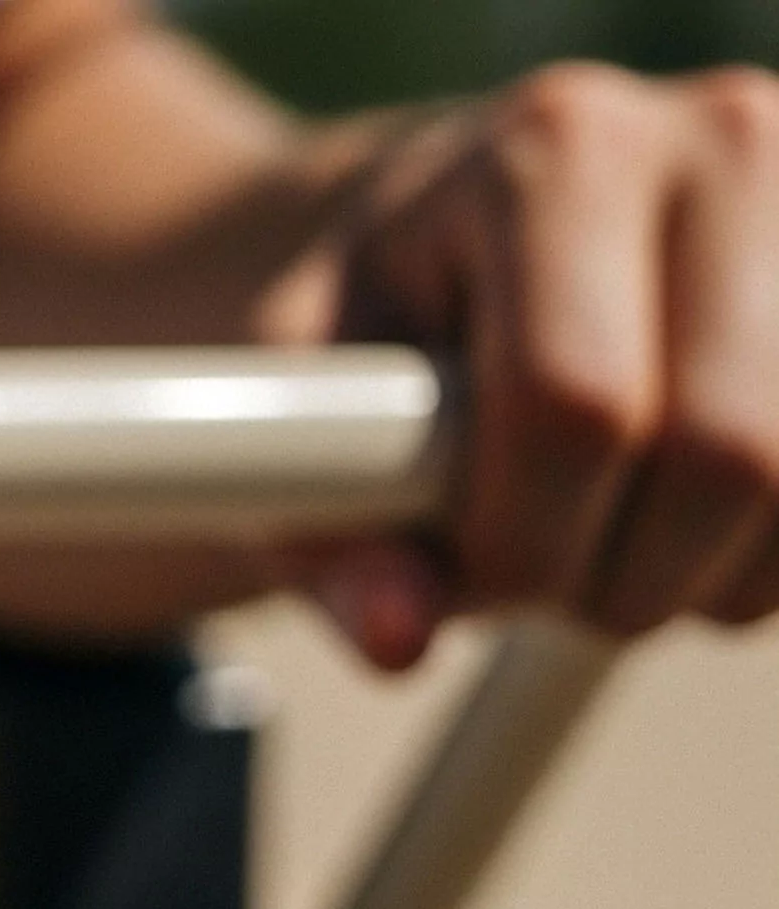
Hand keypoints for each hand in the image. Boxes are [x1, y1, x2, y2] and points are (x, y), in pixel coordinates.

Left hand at [275, 62, 778, 666]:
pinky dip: (767, 552)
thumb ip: (333, 532)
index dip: (521, 542)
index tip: (468, 571)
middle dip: (618, 575)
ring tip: (612, 542)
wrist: (459, 224)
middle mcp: (717, 143)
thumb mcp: (304, 410)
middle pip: (721, 452)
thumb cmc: (379, 319)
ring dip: (704, 573)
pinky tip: (694, 522)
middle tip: (547, 576)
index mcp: (553, 154)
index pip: (574, 404)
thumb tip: (395, 637)